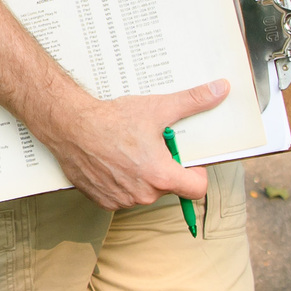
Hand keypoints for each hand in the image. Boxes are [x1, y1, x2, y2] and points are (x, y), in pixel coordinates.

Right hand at [29, 80, 229, 210]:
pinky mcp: (103, 201)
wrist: (70, 126)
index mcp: (162, 176)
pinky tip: (112, 162)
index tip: (186, 160)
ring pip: (144, 192)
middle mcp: (143, 194)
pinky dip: (121, 183)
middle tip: (149, 146)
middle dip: (164, 169)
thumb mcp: (157, 108)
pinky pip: (123, 196)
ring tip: (128, 152)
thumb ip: (193, 101)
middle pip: (168, 187)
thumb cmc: (111, 119)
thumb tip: (220, 89)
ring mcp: (122, 200)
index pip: (197, 189)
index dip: (196, 174)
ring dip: (142, 176)